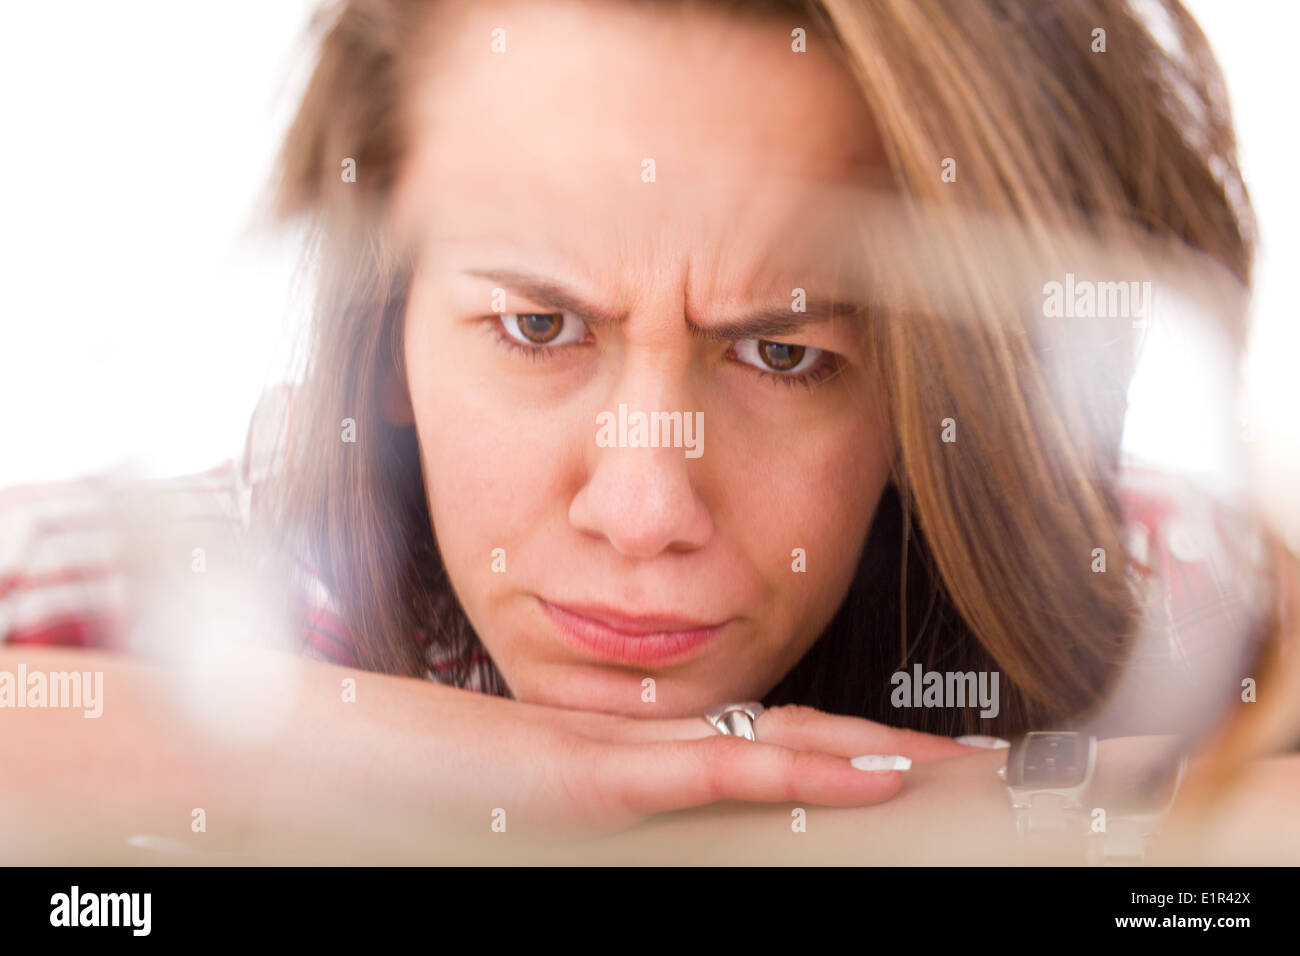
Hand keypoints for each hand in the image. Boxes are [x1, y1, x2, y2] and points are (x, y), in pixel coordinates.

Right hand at [441, 697, 988, 839]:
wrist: (341, 751)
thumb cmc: (428, 787)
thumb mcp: (538, 806)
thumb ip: (606, 803)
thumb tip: (648, 806)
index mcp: (644, 756)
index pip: (770, 745)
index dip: (851, 749)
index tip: (921, 761)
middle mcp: (652, 746)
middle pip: (799, 739)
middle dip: (894, 751)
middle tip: (982, 761)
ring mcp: (630, 756)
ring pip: (782, 748)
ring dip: (881, 756)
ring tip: (965, 766)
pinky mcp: (602, 778)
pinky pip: (720, 772)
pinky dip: (804, 772)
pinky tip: (871, 775)